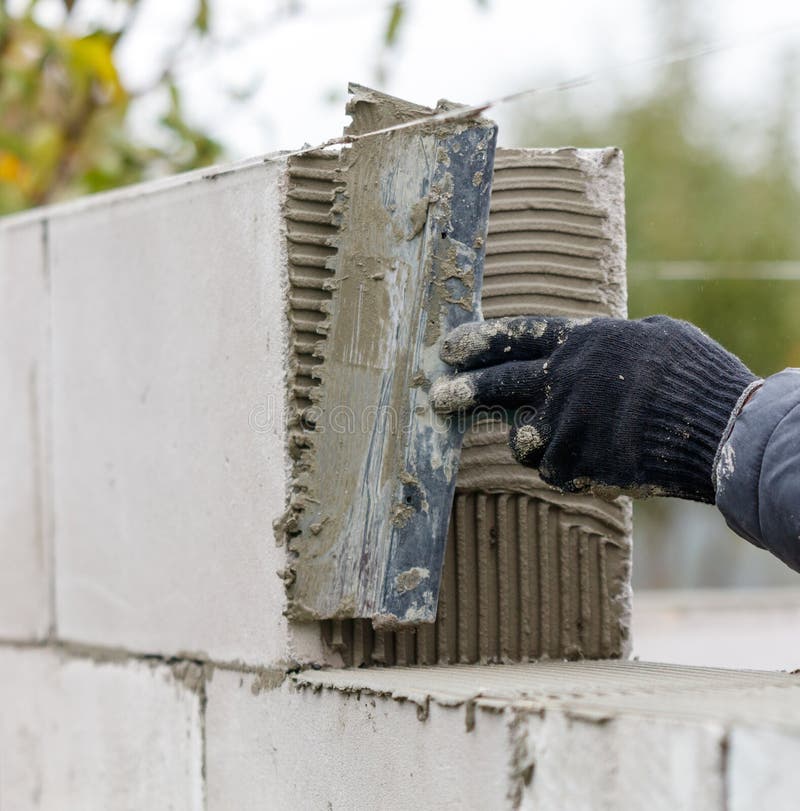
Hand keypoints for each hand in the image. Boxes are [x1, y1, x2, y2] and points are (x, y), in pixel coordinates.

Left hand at [431, 315, 757, 501]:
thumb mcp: (654, 335)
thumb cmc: (694, 376)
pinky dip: (568, 471)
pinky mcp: (576, 462)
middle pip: (497, 384)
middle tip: (438, 398)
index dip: (480, 341)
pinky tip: (597, 463)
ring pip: (522, 441)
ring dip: (534, 444)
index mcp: (581, 341)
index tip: (449, 348)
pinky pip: (554, 472)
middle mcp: (564, 379)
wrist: (717, 427)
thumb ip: (611, 342)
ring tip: (563, 443)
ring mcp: (567, 422)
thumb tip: (595, 346)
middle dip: (463, 392)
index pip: (517, 336)